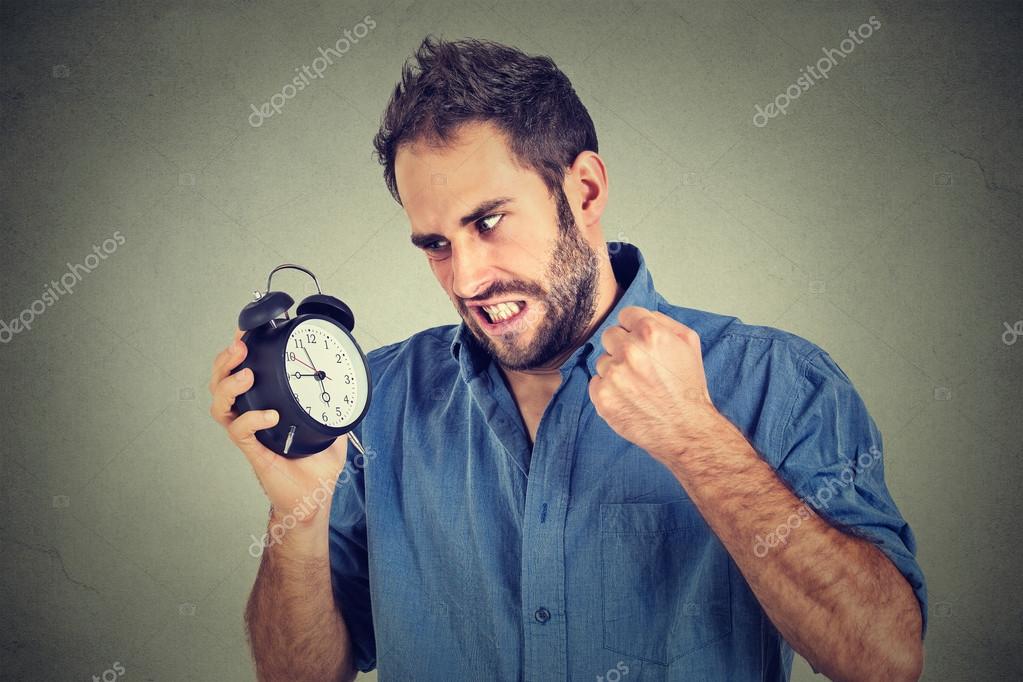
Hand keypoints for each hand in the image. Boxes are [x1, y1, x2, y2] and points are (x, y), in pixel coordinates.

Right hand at [209, 328, 348, 528]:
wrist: (312, 498)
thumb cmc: (316, 467)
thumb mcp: (332, 426)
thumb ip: (335, 404)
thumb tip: (348, 383)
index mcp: (266, 403)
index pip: (244, 371)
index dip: (239, 351)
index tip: (245, 331)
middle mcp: (252, 415)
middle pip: (222, 382)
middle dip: (225, 361)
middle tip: (240, 347)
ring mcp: (249, 433)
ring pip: (221, 404)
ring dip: (229, 385)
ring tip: (246, 374)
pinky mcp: (253, 451)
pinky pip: (241, 431)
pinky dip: (252, 419)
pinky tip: (269, 415)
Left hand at [588, 306, 721, 460]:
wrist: (685, 429)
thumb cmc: (688, 387)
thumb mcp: (689, 343)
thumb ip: (664, 321)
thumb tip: (642, 315)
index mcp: (650, 332)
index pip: (625, 315)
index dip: (633, 328)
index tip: (640, 342)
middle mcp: (629, 351)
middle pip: (609, 335)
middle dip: (622, 347)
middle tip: (639, 366)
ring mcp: (613, 375)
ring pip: (602, 361)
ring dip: (615, 370)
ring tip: (637, 386)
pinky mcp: (602, 397)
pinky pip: (595, 383)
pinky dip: (608, 390)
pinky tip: (627, 398)